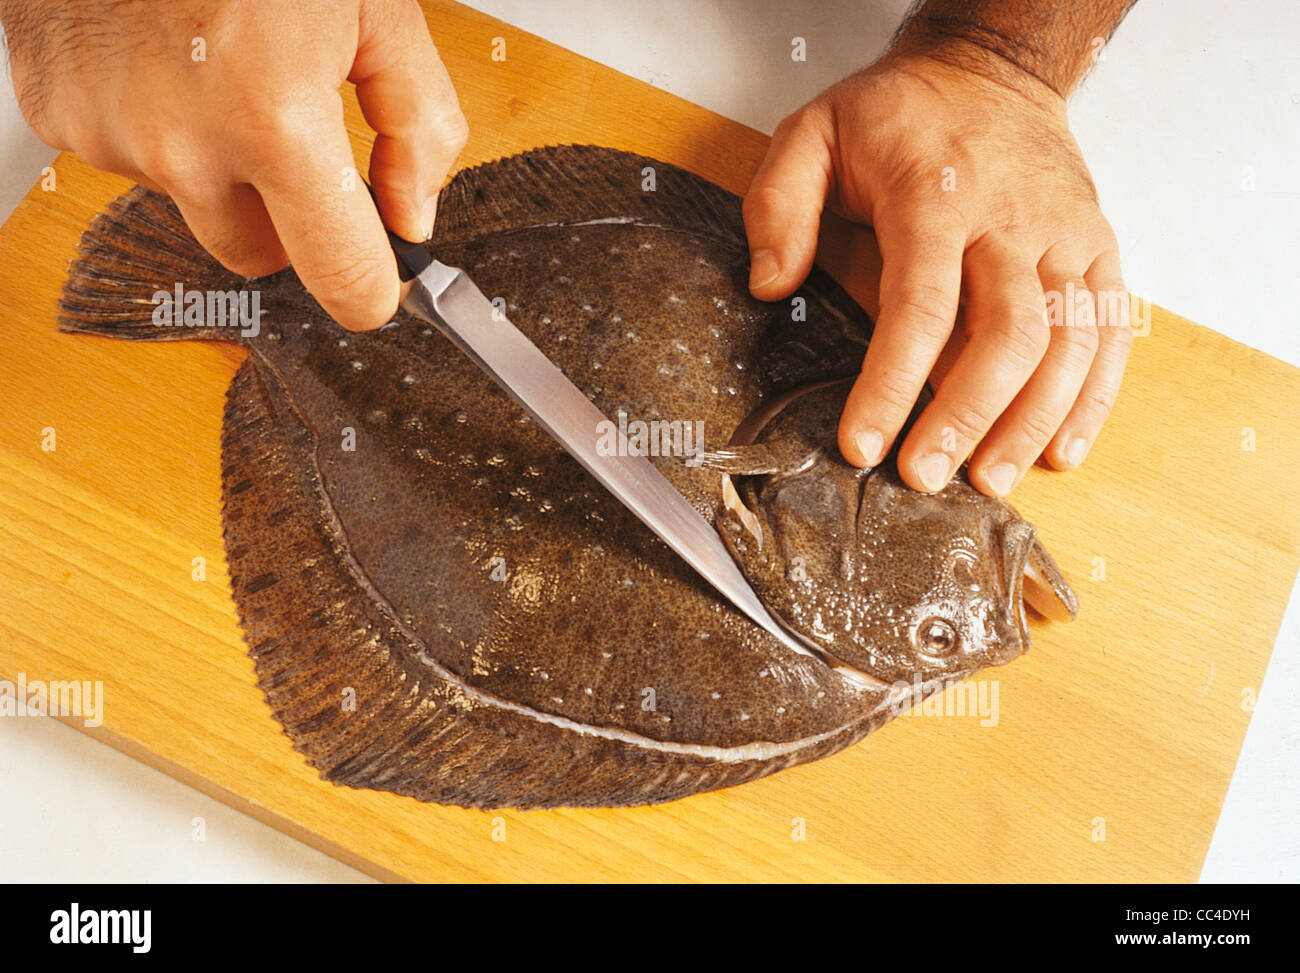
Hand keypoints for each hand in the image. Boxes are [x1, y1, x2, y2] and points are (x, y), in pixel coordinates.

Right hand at [2, 0, 467, 329]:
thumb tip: (411, 214)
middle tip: (300, 144)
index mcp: (274, 121)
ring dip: (217, 163)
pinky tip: (170, 59)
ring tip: (224, 68)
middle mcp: (182, 145)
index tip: (379, 282)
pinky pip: (129, 157)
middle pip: (259, 255)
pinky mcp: (57, 113)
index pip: (340, 277)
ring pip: (192, 202)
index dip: (371, 287)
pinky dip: (157, 124)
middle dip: (290, 220)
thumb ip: (415, 125)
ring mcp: (108, 133)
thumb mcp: (377, 10)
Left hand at [742, 42, 1131, 496]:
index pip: (919, 305)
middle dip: (965, 418)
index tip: (861, 444)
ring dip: (1030, 423)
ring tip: (990, 481)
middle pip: (1005, 336)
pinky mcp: (1099, 248)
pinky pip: (1110, 332)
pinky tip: (1061, 450)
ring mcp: (1065, 235)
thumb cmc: (898, 115)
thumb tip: (772, 287)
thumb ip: (781, 206)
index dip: (891, 384)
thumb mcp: (813, 135)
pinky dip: (1090, 399)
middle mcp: (1012, 219)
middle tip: (925, 478)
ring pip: (1066, 344)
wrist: (993, 69)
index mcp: (936, 196)